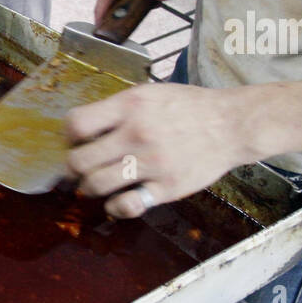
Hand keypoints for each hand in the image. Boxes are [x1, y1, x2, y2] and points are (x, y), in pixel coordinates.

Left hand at [65, 82, 255, 218]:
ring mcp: (152, 163)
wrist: (232, 124)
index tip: (75, 142)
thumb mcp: (149, 94)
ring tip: (95, 184)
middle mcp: (136, 134)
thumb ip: (116, 110)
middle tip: (79, 169)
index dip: (69, 137)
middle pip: (79, 161)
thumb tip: (82, 129)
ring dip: (88, 188)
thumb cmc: (188, 107)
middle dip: (73, 168)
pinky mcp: (167, 187)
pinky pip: (126, 205)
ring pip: (97, 185)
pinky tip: (117, 201)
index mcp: (130, 106)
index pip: (76, 124)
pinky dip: (114, 207)